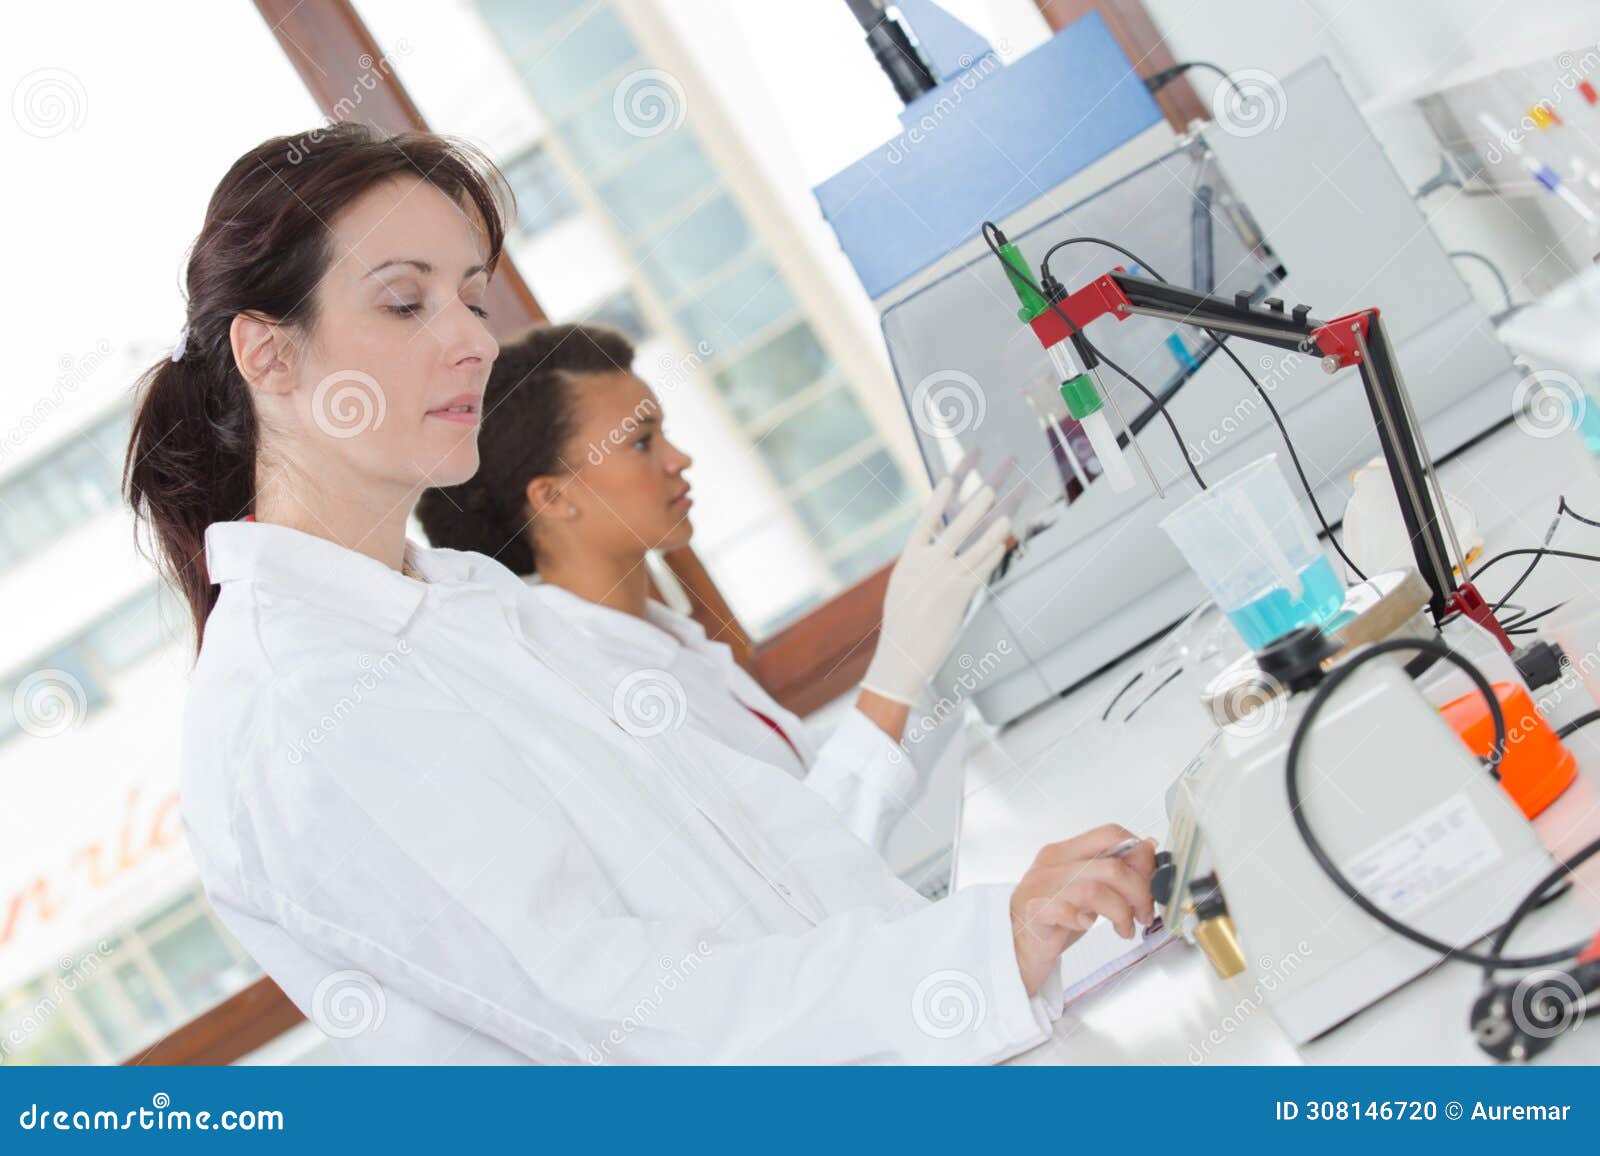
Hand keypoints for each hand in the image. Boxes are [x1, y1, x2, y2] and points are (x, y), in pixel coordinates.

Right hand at [859, 476, 1010, 705]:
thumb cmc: (902, 621)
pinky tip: (1002, 545)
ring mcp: (943, 580)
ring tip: (1007, 515)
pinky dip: (993, 555)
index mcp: (908, 560)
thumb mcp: (903, 585)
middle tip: (991, 488)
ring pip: (976, 547)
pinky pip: (981, 570)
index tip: (950, 478)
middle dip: (976, 506)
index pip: (925, 521)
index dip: (939, 498)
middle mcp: (926, 565)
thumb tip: (931, 546)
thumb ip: (919, 563)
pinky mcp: (959, 596)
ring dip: (994, 529)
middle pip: (956, 527)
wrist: (902, 654)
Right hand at [1009, 825, 1157, 996]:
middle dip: (1140, 893)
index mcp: (1066, 853)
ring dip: (1121, 913)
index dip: (1140, 855)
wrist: (1013, 949)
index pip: (1110, 834)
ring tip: (1124, 928)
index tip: (1151, 880)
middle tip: (1142, 913)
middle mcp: (1053, 865)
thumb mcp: (1088, 892)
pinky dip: (1082, 919)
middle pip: (1112, 865)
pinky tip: (1087, 926)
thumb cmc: (1052, 920)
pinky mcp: (1034, 913)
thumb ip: (1113, 871)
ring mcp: (1041, 887)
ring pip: (1096, 889)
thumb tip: (1148, 848)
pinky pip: (1063, 908)